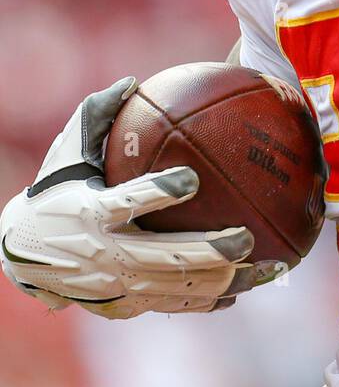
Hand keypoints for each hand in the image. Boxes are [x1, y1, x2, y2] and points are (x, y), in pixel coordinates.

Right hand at [0, 78, 282, 318]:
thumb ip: (98, 114)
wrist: (19, 251)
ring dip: (225, 281)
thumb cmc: (54, 189)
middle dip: (208, 252)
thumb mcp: (66, 152)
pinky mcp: (121, 305)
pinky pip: (170, 304)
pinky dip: (205, 301)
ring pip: (177, 288)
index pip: (127, 203)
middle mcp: (104, 253)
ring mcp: (114, 285)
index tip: (191, 177)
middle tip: (246, 237)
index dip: (158, 192)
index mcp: (91, 212)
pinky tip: (240, 293)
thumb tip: (133, 81)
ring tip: (266, 268)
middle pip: (163, 258)